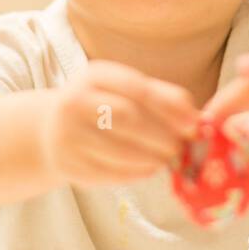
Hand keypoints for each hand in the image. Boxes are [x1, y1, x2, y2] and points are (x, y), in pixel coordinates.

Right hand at [40, 60, 201, 188]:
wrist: (52, 130)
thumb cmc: (102, 107)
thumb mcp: (125, 90)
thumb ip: (162, 97)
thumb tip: (196, 117)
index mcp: (94, 76)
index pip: (136, 88)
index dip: (169, 107)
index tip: (193, 124)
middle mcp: (74, 101)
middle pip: (127, 118)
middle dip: (161, 135)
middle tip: (180, 147)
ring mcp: (67, 134)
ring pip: (119, 149)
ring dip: (151, 158)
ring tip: (167, 160)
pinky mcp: (68, 164)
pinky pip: (109, 173)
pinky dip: (136, 174)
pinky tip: (148, 170)